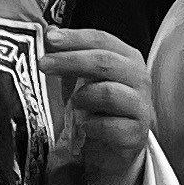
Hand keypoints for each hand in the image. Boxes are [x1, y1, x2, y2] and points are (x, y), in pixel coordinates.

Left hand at [43, 26, 153, 184]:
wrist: (113, 150)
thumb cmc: (98, 110)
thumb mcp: (85, 79)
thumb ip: (71, 57)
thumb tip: (49, 34)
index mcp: (127, 59)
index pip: (102, 40)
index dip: (75, 37)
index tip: (49, 38)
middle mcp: (139, 79)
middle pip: (105, 62)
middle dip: (70, 61)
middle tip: (43, 64)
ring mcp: (140, 107)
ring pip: (107, 93)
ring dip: (82, 97)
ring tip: (73, 105)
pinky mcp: (136, 134)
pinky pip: (109, 126)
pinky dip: (91, 125)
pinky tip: (84, 127)